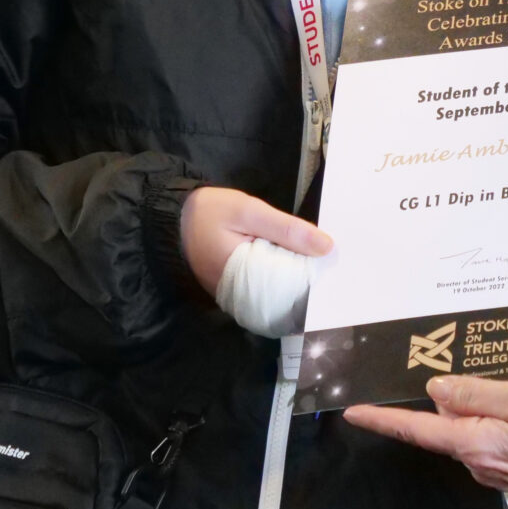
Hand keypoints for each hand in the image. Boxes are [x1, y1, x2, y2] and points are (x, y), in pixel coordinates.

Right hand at [179, 185, 331, 296]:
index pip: (289, 289)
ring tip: (316, 261)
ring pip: (278, 294)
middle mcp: (241, 297)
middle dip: (307, 278)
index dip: (313, 275)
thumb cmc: (209, 212)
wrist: (174, 219)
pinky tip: (295, 262)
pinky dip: (281, 276)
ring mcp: (238, 297)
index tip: (333, 260)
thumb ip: (287, 229)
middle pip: (286, 296)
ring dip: (296, 278)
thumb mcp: (249, 211)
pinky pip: (266, 289)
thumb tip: (326, 247)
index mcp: (242, 280)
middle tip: (331, 260)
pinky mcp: (237, 291)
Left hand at [345, 376, 507, 492]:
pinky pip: (488, 441)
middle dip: (433, 403)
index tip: (351, 411)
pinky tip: (504, 402)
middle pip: (441, 429)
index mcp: (475, 444)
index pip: (415, 430)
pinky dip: (486, 420)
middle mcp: (481, 463)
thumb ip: (476, 394)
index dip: (381, 419)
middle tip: (430, 366)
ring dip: (465, 409)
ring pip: (466, 433)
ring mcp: (500, 470)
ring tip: (477, 378)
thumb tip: (434, 391)